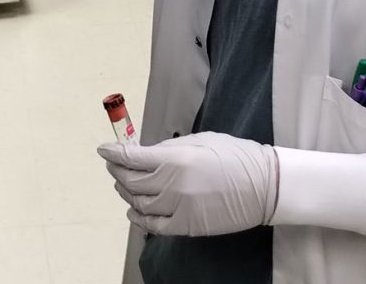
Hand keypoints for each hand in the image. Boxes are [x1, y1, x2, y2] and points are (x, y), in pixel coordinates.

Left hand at [98, 131, 277, 236]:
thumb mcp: (200, 140)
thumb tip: (147, 153)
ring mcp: (178, 208)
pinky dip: (139, 217)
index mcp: (175, 159)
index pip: (132, 158)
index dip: (113, 153)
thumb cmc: (234, 156)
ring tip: (122, 183)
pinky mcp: (186, 226)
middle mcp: (172, 184)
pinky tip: (134, 209)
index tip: (103, 149)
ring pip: (139, 202)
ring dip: (126, 191)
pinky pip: (153, 225)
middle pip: (131, 180)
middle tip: (112, 163)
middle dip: (117, 170)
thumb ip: (170, 148)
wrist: (262, 186)